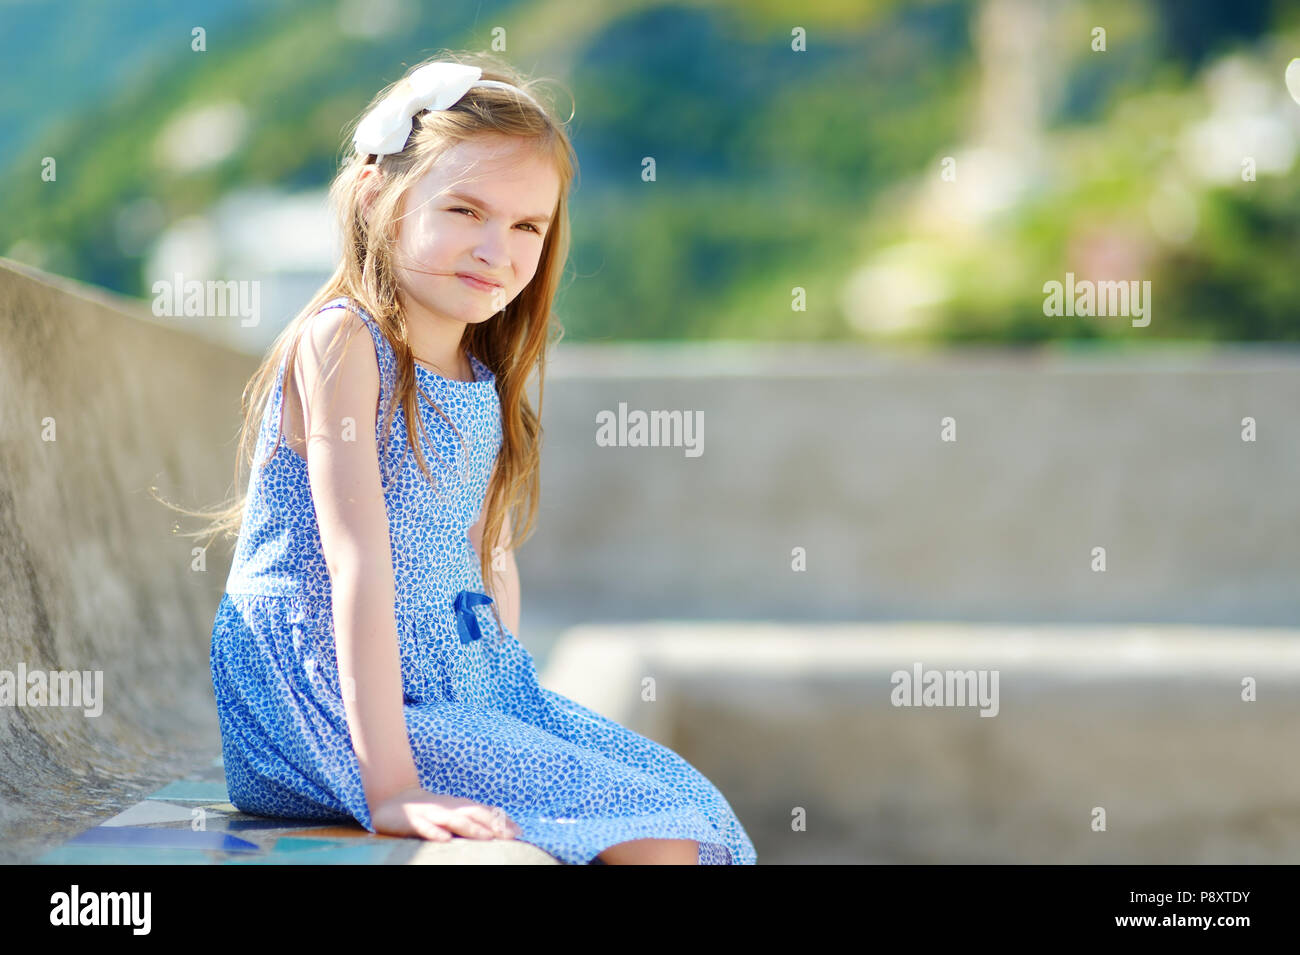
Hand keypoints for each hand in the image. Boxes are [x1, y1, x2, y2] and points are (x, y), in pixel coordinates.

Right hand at [370, 785, 523, 841]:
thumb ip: (470, 821)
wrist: (393, 801)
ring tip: (487, 837)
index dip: (502, 821)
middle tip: (510, 836)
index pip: (485, 812)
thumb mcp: (451, 814)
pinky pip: (424, 827)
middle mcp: (448, 807)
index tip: (520, 832)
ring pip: (453, 820)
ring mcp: (431, 813)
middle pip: (474, 813)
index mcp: (459, 806)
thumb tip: (498, 832)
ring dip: (471, 828)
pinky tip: (444, 840)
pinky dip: (435, 832)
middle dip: (493, 824)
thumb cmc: (429, 812)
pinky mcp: (412, 821)